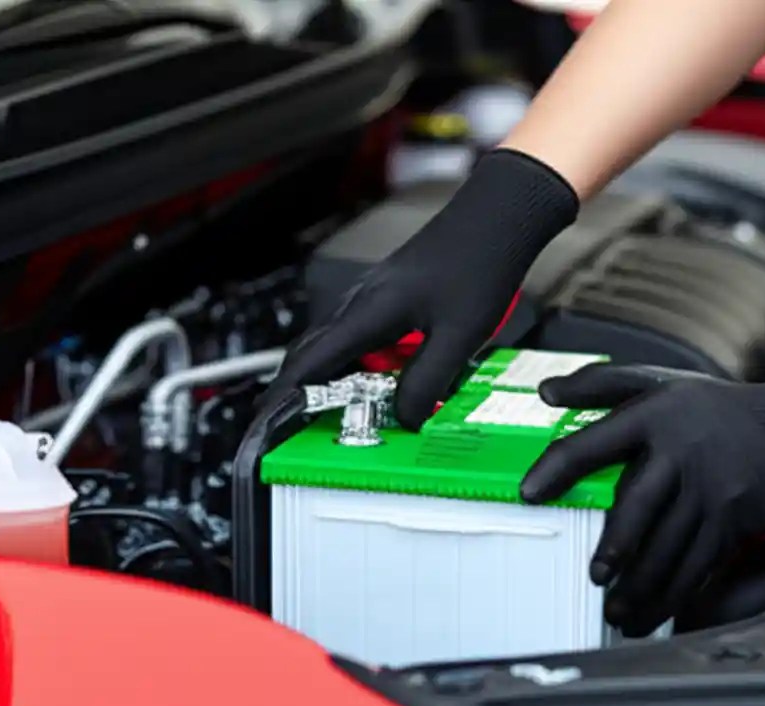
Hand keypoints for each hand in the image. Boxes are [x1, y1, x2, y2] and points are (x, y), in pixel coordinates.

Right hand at [259, 149, 578, 429]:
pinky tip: (389, 381)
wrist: (498, 217)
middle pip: (312, 356)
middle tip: (296, 430)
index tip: (266, 428)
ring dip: (336, 381)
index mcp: (367, 314)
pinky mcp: (392, 296)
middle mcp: (362, 303)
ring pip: (339, 347)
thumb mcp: (459, 337)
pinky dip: (363, 366)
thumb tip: (406, 420)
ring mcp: (374, 297)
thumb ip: (428, 383)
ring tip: (348, 415)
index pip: (308, 365)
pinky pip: (363, 338)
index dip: (282, 400)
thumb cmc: (479, 262)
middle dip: (300, 395)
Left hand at [520, 364, 764, 635]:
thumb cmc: (714, 408)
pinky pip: (698, 565)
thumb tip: (544, 393)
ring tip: (616, 610)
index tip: (529, 493)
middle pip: (638, 504)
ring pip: (668, 545)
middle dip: (616, 544)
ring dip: (641, 585)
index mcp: (654, 415)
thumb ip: (599, 385)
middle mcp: (681, 453)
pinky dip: (673, 594)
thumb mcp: (658, 381)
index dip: (558, 468)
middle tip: (596, 574)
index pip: (596, 441)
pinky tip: (651, 613)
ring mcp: (711, 490)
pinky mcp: (732, 522)